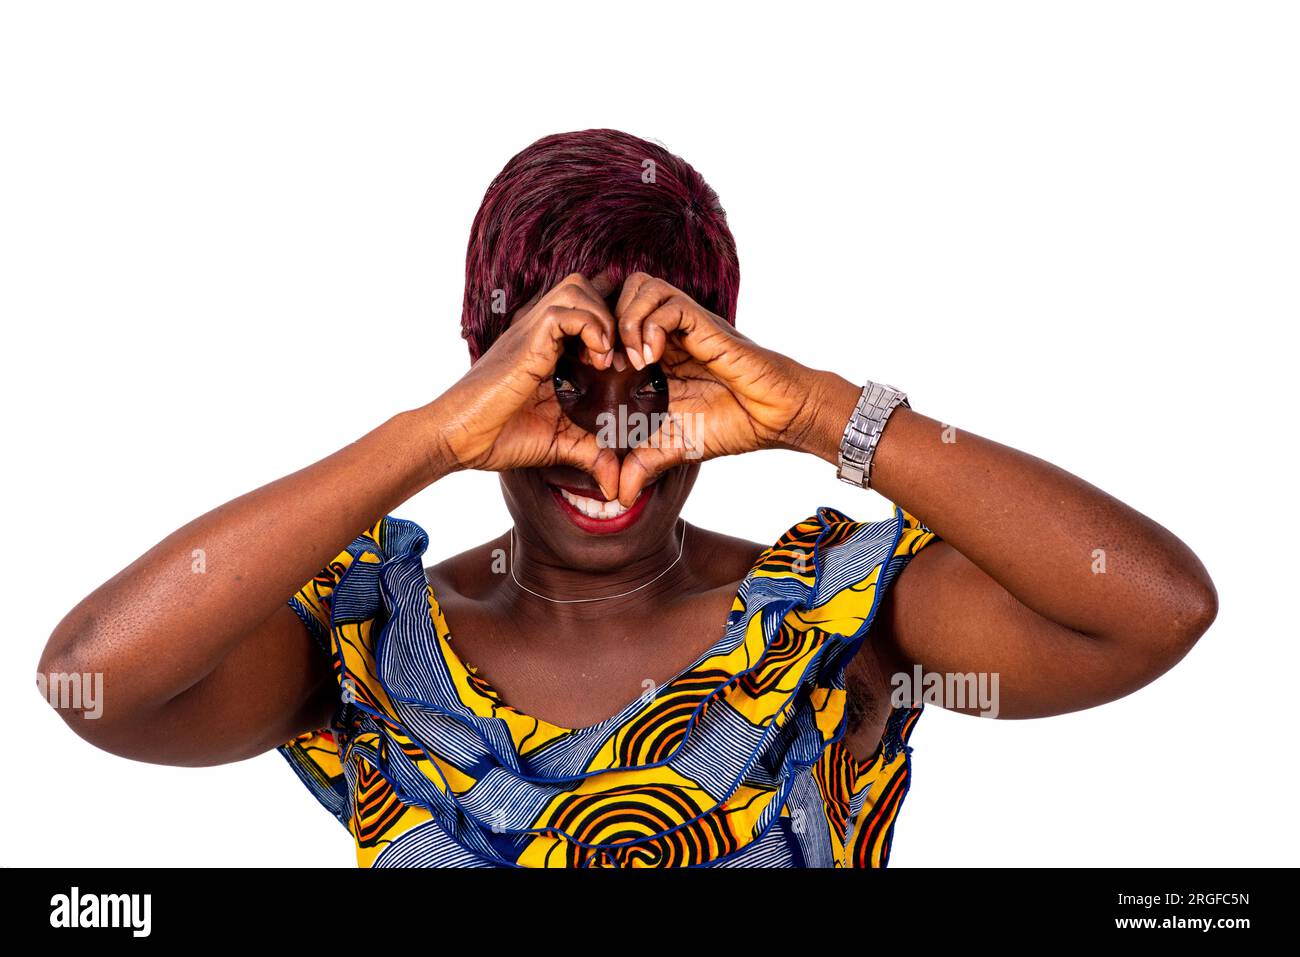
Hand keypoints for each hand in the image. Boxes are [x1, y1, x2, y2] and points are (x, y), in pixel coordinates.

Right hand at [429, 272, 621, 499]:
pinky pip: (567, 310)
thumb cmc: (498, 438)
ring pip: (580, 288)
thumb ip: (591, 453)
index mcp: (548, 347)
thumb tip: (616, 483)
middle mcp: (541, 332)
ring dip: (605, 319)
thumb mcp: (558, 443)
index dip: (612, 324)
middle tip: (622, 358)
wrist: (457, 440)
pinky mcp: (527, 340)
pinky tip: (598, 360)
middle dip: (614, 313)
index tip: (623, 363)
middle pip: (587, 286)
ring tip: (608, 360)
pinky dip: (592, 327)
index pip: (588, 308)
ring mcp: (532, 331)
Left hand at [613, 272, 839, 503]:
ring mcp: (685, 326)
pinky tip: (652, 358)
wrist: (776, 419)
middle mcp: (666, 333)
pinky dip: (650, 325)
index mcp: (654, 353)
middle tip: (605, 363)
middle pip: (618, 290)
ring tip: (630, 361)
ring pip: (639, 286)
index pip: (609, 321)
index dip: (592, 339)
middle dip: (602, 322)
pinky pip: (667, 303)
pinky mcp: (704, 325)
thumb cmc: (731, 424)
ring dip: (625, 320)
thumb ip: (642, 464)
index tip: (590, 374)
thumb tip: (617, 496)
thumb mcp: (674, 447)